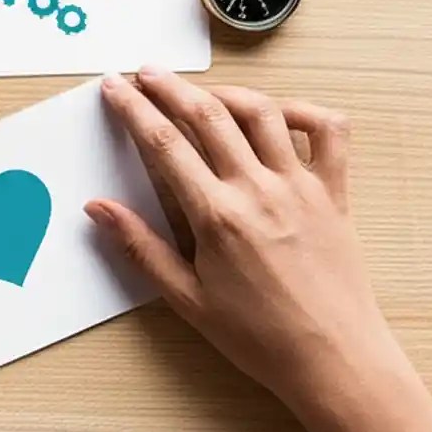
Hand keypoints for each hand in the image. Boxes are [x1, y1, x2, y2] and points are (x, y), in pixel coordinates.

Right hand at [86, 70, 431, 431]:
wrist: (332, 359)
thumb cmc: (260, 337)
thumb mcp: (186, 298)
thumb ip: (139, 246)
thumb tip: (98, 209)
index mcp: (217, 216)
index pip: (164, 144)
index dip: (134, 109)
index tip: (115, 87)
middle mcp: (259, 190)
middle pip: (207, 115)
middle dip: (170, 86)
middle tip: (146, 72)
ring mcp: (300, 186)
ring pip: (262, 112)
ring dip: (225, 92)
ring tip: (201, 92)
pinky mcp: (334, 192)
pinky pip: (328, 132)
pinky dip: (303, 111)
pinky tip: (278, 113)